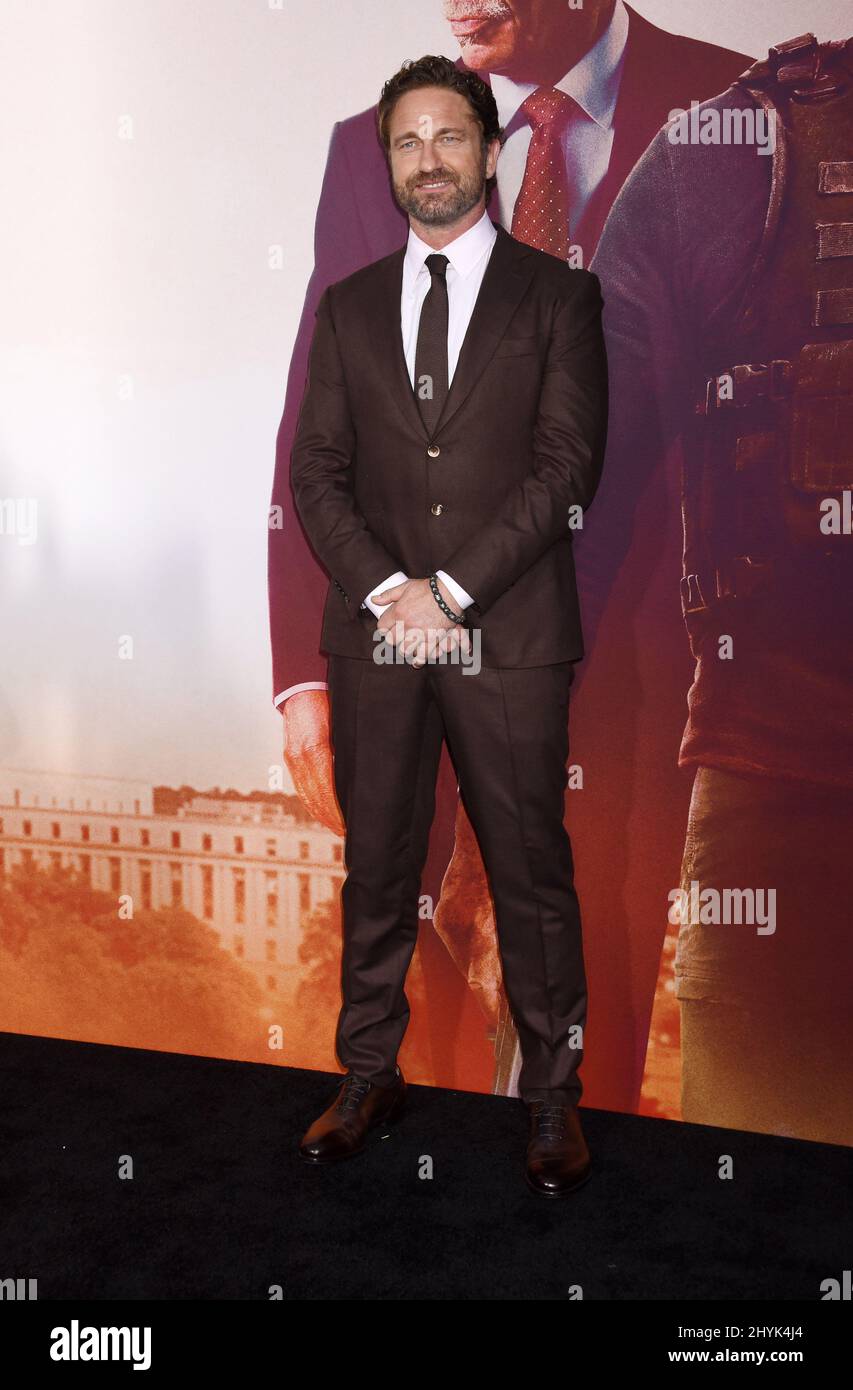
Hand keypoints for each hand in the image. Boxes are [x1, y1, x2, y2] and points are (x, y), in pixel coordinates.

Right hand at [280, 689, 343, 834]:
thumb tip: (365, 774)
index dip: (338, 813)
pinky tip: (322, 811)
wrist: (301, 685)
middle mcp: (300, 757)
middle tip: (349, 834)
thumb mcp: (344, 723)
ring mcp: (292, 758)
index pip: (327, 792)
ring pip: (306, 796)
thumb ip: (350, 748)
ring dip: (322, 815)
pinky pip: (301, 787)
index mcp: (315, 749)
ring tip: (338, 828)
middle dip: (332, 820)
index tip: (351, 827)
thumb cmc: (329, 699)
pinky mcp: (290, 757)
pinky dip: (312, 802)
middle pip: (316, 799)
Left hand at [370, 577, 471, 666]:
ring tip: (408, 645)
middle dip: (394, 638)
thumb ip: (389, 595)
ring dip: (406, 648)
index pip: (382, 627)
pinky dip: (419, 659)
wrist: (450, 594)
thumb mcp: (406, 586)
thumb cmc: (428, 589)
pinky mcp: (432, 640)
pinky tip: (417, 660)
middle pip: (391, 640)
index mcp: (398, 612)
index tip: (388, 627)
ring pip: (404, 650)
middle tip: (399, 635)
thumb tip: (374, 600)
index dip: (384, 627)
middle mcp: (407, 625)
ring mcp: (419, 634)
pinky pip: (422, 655)